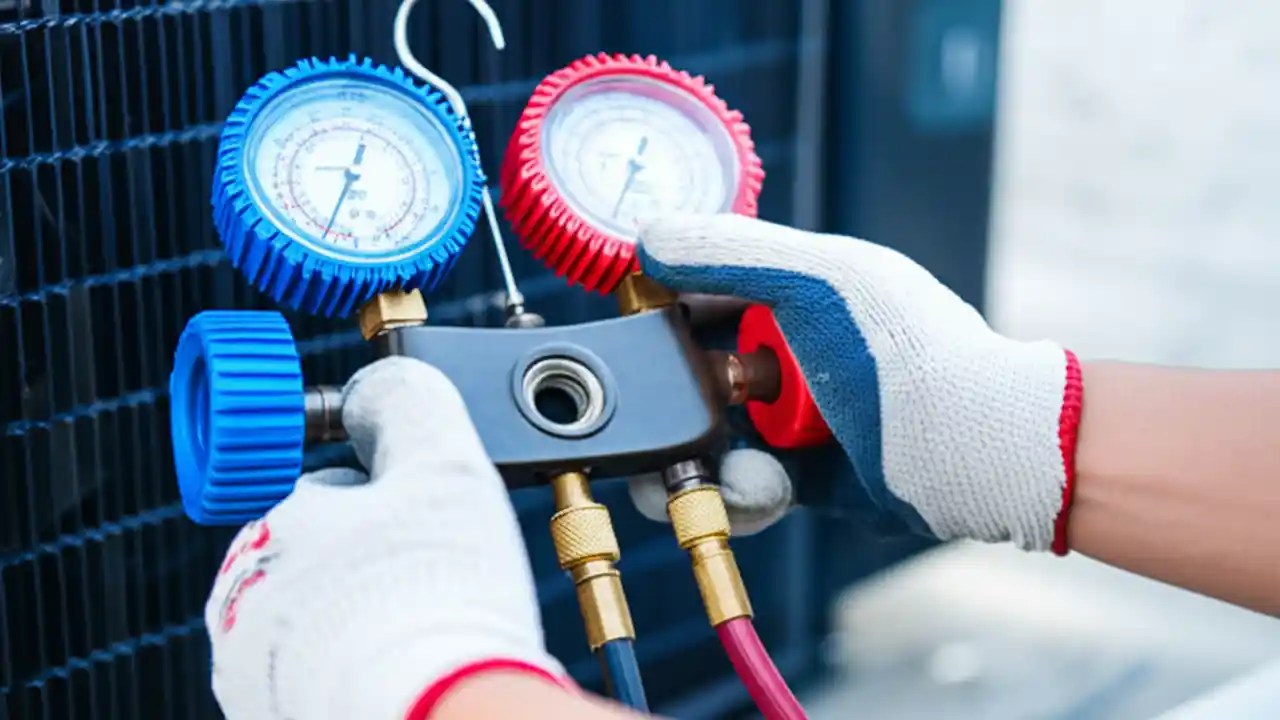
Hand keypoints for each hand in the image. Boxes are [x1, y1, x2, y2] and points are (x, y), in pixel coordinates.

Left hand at [206, 357, 565, 718]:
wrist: (444, 717)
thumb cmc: (441, 598)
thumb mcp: (445, 464)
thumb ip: (410, 402)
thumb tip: (383, 382)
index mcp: (273, 523)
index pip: (337, 484)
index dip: (398, 497)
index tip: (428, 523)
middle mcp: (242, 598)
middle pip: (329, 553)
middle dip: (379, 558)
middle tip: (434, 578)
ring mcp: (253, 669)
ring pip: (326, 617)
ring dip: (369, 615)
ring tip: (425, 629)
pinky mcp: (275, 718)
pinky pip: (325, 673)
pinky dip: (361, 667)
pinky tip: (405, 669)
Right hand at [629, 214, 1082, 551]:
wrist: (979, 452)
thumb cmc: (910, 352)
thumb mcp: (818, 281)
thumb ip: (731, 254)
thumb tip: (647, 236)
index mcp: (790, 295)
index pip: (696, 295)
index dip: (655, 312)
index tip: (624, 334)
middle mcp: (786, 357)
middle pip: (689, 375)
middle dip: (662, 402)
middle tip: (637, 421)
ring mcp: (792, 422)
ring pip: (705, 441)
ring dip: (691, 458)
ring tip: (681, 472)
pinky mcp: (802, 483)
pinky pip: (741, 489)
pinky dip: (740, 493)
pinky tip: (763, 488)